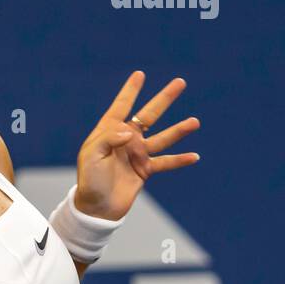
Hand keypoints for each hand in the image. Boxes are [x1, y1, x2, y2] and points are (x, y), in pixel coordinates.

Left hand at [74, 71, 200, 220]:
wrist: (97, 208)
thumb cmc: (89, 181)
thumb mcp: (91, 156)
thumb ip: (108, 139)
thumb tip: (130, 131)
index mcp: (109, 131)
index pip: (122, 106)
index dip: (130, 91)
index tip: (140, 74)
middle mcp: (126, 139)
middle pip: (149, 114)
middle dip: (164, 98)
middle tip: (180, 82)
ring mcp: (138, 153)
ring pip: (163, 138)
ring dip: (179, 130)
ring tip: (195, 122)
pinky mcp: (145, 169)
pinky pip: (165, 162)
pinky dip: (179, 160)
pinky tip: (194, 156)